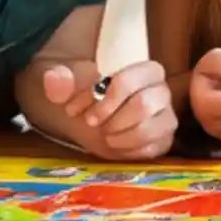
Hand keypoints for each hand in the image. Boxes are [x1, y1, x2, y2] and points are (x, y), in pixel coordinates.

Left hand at [42, 60, 176, 160]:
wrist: (94, 117)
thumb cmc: (86, 96)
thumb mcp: (67, 86)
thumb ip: (59, 80)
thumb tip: (55, 79)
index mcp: (146, 70)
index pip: (128, 81)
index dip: (102, 98)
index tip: (78, 111)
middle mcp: (162, 91)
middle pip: (142, 105)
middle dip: (111, 119)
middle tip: (92, 124)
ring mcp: (166, 117)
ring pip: (147, 129)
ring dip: (118, 135)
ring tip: (104, 134)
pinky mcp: (164, 140)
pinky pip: (150, 149)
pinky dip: (127, 150)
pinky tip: (115, 144)